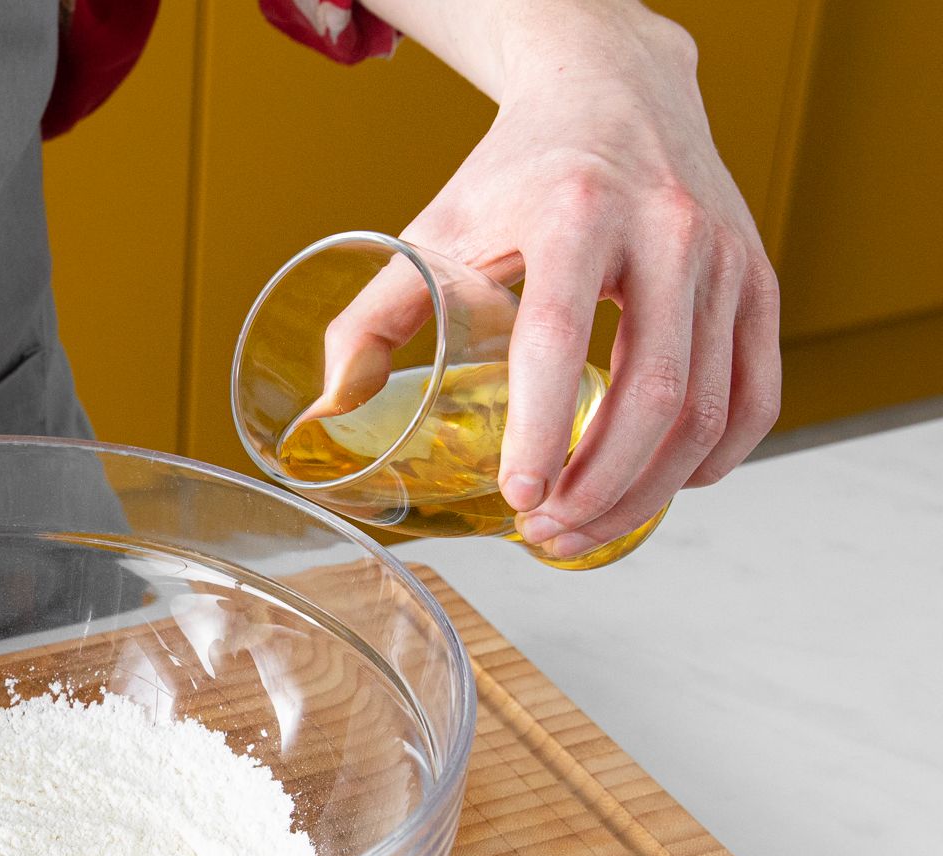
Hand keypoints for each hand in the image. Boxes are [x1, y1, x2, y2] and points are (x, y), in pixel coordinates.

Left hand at [385, 6, 780, 559]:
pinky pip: (754, 395)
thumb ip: (375, 314)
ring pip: (707, 408)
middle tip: (542, 531)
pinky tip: (660, 487)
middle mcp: (667, 230)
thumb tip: (332, 404)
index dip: (541, 428)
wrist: (614, 90)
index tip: (518, 496)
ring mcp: (726, 257)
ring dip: (645, 490)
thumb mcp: (437, 225)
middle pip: (653, 393)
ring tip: (580, 527)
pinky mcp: (758, 280)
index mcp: (574, 212)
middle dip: (598, 486)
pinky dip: (711, 460)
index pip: (559, 338)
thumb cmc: (521, 170)